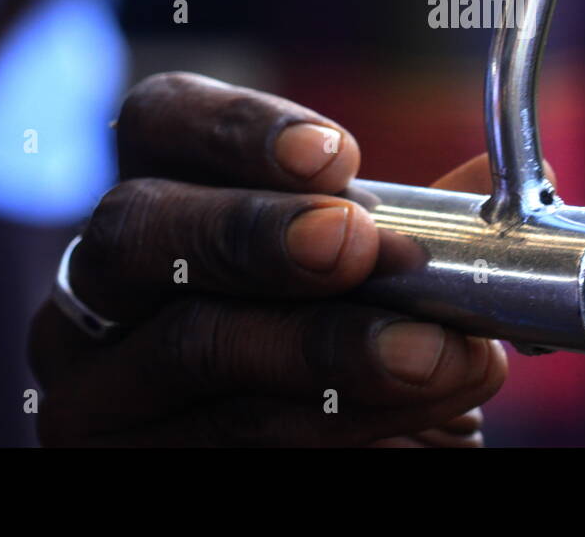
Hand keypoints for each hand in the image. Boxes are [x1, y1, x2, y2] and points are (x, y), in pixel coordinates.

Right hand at [29, 72, 506, 446]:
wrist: (312, 460)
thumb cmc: (332, 345)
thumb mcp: (364, 274)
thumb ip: (408, 225)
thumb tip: (484, 180)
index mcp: (160, 195)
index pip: (159, 121)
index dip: (238, 128)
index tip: (337, 155)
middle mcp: (102, 284)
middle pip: (140, 230)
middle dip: (255, 233)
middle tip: (358, 246)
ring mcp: (100, 382)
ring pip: (192, 345)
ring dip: (328, 348)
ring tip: (438, 354)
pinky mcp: (123, 462)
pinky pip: (229, 442)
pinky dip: (339, 427)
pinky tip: (421, 418)